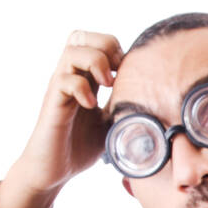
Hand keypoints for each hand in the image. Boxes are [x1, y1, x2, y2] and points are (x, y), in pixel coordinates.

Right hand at [0, 30, 123, 207]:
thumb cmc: (80, 146)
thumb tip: (154, 102)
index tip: (128, 73)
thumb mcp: (112, 123)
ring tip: (107, 85)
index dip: (114, 48)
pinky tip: (91, 105)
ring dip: (95, 62)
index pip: (95, 42)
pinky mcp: (53, 104)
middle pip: (80, 36)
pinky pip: (63, 80)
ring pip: (72, 51)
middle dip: (104, 46)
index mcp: (85, 79)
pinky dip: (81, 87)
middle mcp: (70, 78)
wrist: (54, 170)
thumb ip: (125, 107)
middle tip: (117, 72)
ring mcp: (60, 89)